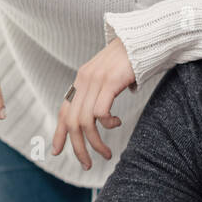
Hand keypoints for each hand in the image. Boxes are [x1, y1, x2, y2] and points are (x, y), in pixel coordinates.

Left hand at [51, 39, 135, 169]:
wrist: (143, 37)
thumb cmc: (131, 59)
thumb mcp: (110, 77)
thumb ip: (102, 92)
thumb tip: (103, 114)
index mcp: (81, 80)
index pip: (64, 110)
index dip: (59, 133)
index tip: (57, 152)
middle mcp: (83, 80)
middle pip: (71, 121)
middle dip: (77, 147)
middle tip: (87, 164)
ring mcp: (95, 80)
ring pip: (84, 121)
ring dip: (94, 143)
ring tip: (106, 153)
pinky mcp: (109, 81)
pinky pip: (100, 111)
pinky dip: (107, 123)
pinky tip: (117, 123)